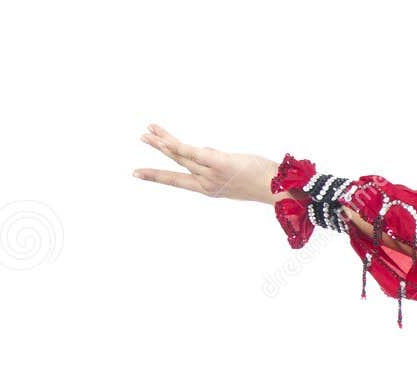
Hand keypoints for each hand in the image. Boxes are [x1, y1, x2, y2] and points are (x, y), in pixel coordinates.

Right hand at [133, 123, 281, 203]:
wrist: (278, 189)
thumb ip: (216, 161)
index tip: (138, 173)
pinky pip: (192, 152)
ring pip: (180, 155)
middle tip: (140, 139)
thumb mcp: (234, 173)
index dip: (157, 176)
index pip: (178, 181)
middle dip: (156, 153)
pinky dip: (176, 145)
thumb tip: (204, 150)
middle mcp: (207, 183)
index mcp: (209, 188)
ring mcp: (211, 173)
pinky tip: (163, 138)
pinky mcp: (218, 163)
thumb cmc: (261, 181)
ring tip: (147, 131)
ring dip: (162, 142)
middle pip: (175, 164)